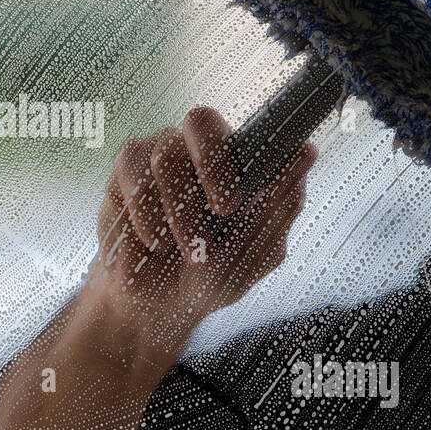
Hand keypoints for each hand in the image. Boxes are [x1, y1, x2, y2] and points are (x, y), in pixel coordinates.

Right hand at [87, 106, 316, 343]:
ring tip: (182, 253)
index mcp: (236, 161)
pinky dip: (144, 221)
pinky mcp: (123, 177)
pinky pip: (132, 183)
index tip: (235, 202)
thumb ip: (279, 206)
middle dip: (211, 168)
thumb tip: (307, 151)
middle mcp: (196, 149)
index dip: (248, 148)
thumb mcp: (254, 254)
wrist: (155, 310)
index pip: (248, 125)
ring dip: (177, 214)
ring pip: (164, 159)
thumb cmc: (212, 277)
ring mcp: (156, 157)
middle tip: (220, 213)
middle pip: (200, 120)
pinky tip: (152, 246)